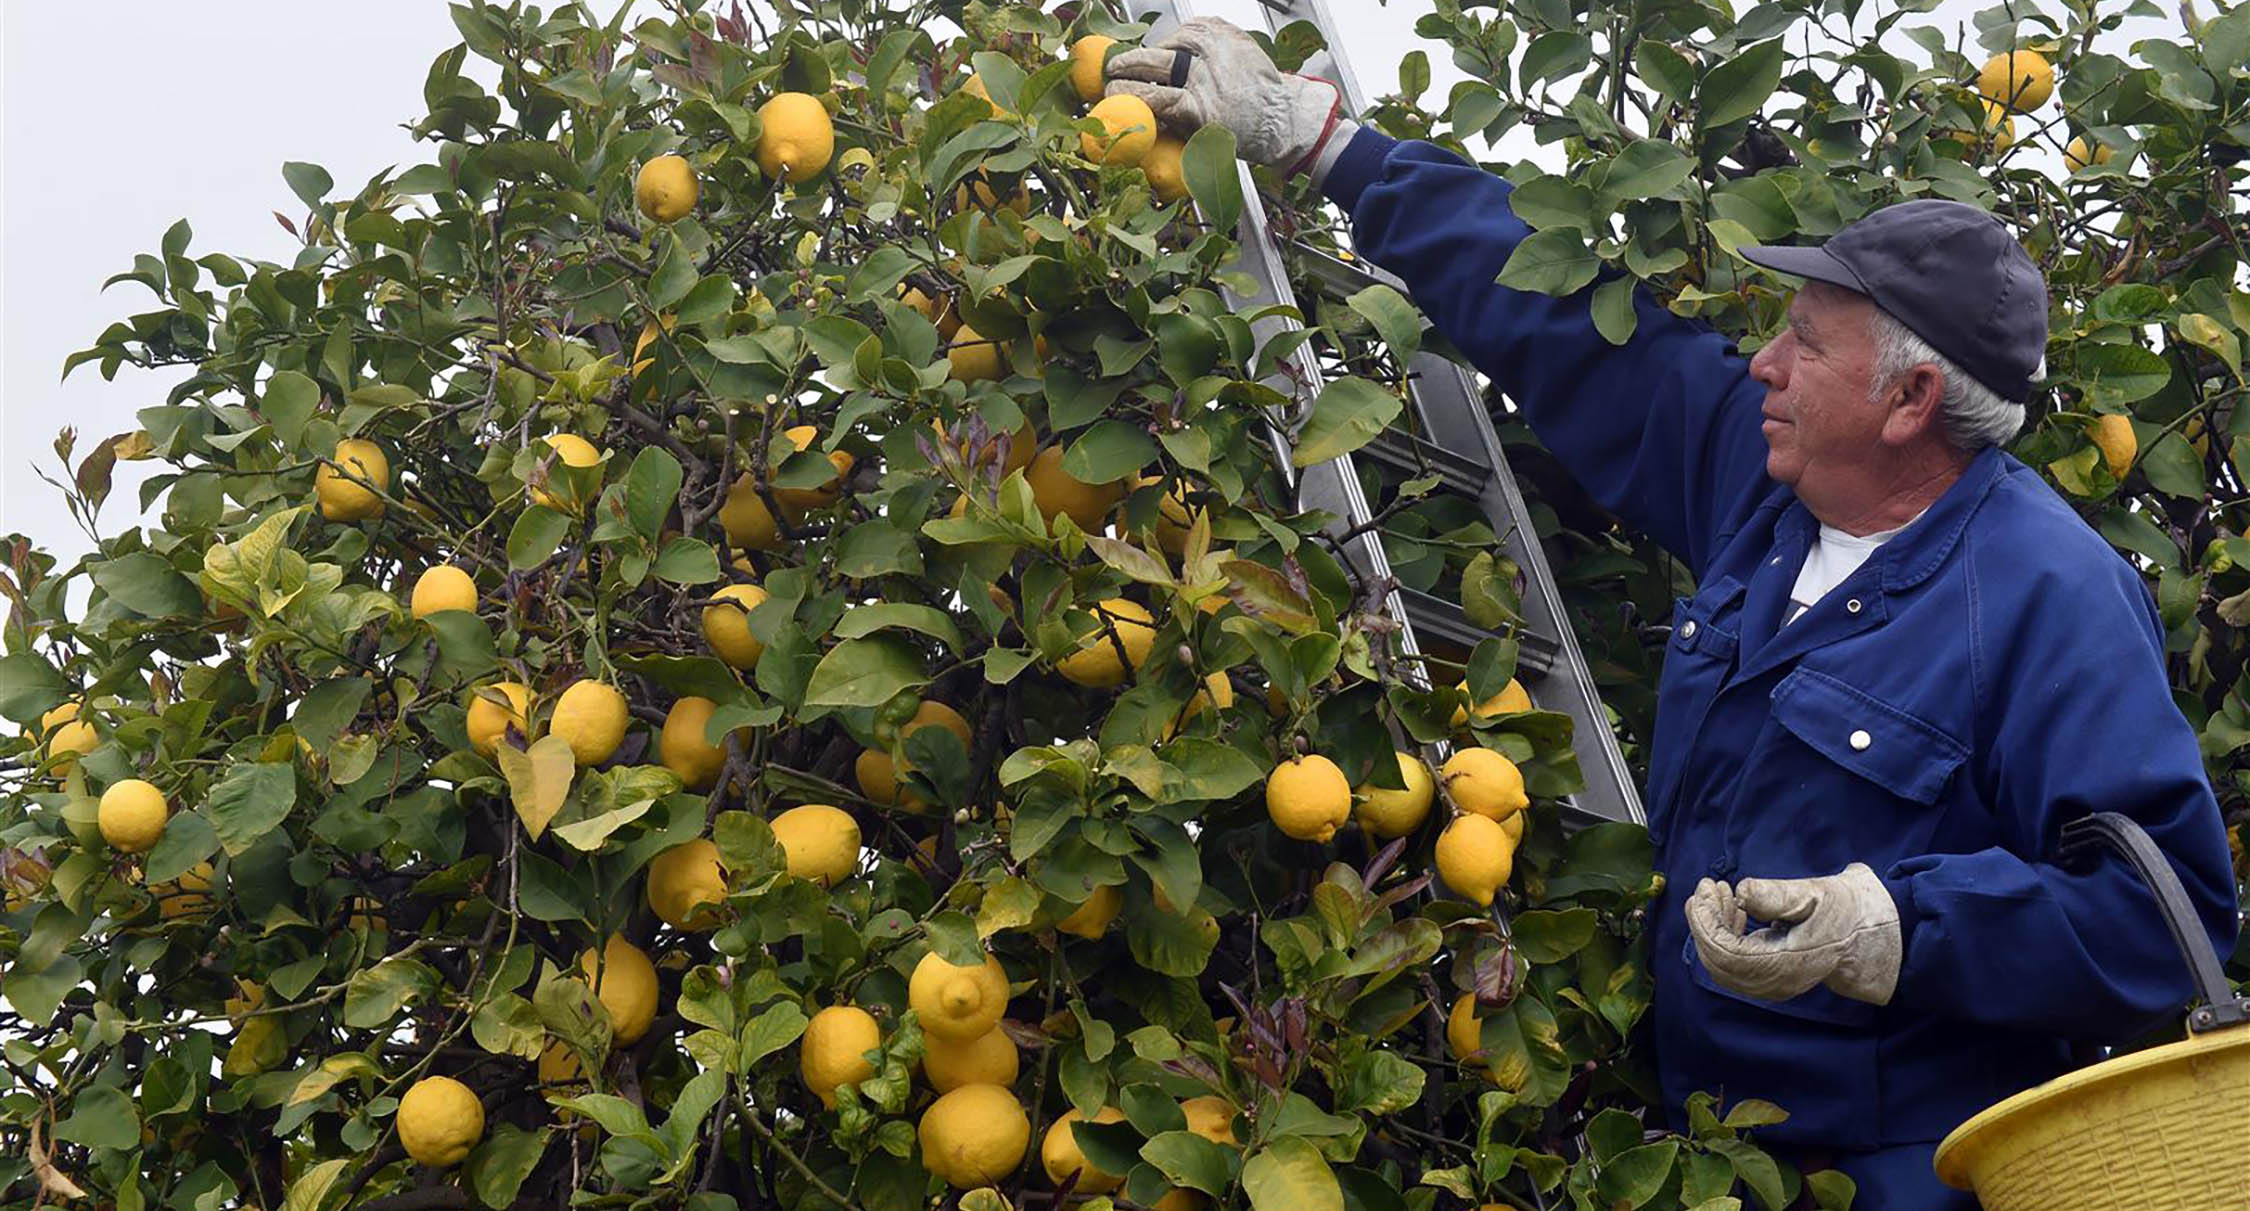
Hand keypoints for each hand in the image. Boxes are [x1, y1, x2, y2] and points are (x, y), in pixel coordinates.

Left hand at [1101, 17, 1346, 175]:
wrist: (1284, 122)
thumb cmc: (1259, 96)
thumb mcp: (1238, 55)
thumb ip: (1207, 53)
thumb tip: (1166, 57)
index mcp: (1217, 30)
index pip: (1175, 35)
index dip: (1150, 52)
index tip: (1137, 62)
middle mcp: (1208, 47)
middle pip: (1160, 50)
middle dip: (1130, 61)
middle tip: (1112, 71)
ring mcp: (1202, 77)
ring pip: (1153, 71)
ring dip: (1126, 81)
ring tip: (1111, 89)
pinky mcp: (1198, 108)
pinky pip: (1160, 103)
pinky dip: (1140, 105)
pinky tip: (1127, 109)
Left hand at [1685, 863, 1902, 1004]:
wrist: (1878, 935)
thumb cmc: (1850, 911)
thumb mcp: (1818, 895)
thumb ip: (1777, 895)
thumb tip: (1741, 891)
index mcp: (1787, 965)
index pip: (1726, 953)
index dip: (1706, 921)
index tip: (1706, 887)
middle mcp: (1777, 982)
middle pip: (1718, 962)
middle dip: (1704, 922)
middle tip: (1708, 886)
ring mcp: (1774, 984)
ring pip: (1724, 965)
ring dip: (1713, 928)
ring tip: (1719, 892)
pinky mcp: (1774, 977)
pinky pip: (1737, 965)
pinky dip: (1726, 937)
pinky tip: (1735, 910)